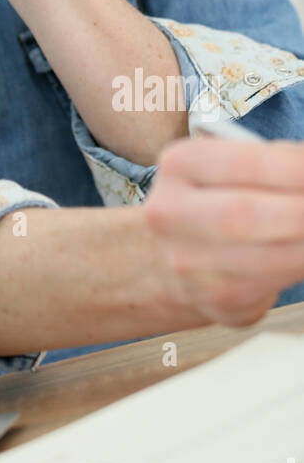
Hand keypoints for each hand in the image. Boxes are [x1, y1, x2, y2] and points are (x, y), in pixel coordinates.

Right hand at [143, 136, 303, 326]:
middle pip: (245, 215)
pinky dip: (301, 265)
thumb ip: (276, 162)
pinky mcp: (218, 300)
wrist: (171, 253)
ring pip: (268, 258)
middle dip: (300, 211)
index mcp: (179, 165)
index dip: (294, 168)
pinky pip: (275, 285)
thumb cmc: (214, 199)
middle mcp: (172, 214)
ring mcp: (190, 263)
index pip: (243, 163)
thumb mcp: (230, 165)